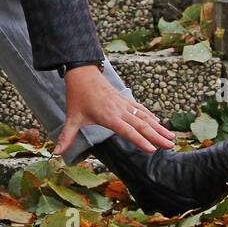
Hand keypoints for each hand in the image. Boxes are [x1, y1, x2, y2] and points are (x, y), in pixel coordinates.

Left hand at [51, 66, 175, 156]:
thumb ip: (66, 137)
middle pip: (142, 125)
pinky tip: (159, 123)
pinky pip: (141, 109)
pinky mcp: (125, 100)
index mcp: (108, 116)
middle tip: (170, 146)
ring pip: (145, 117)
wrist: (83, 73)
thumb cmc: (78, 96)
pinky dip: (152, 117)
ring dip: (159, 127)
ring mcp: (124, 104)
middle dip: (157, 136)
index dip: (140, 140)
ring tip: (171, 137)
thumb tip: (55, 153)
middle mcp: (120, 110)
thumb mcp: (72, 117)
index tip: (152, 149)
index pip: (127, 131)